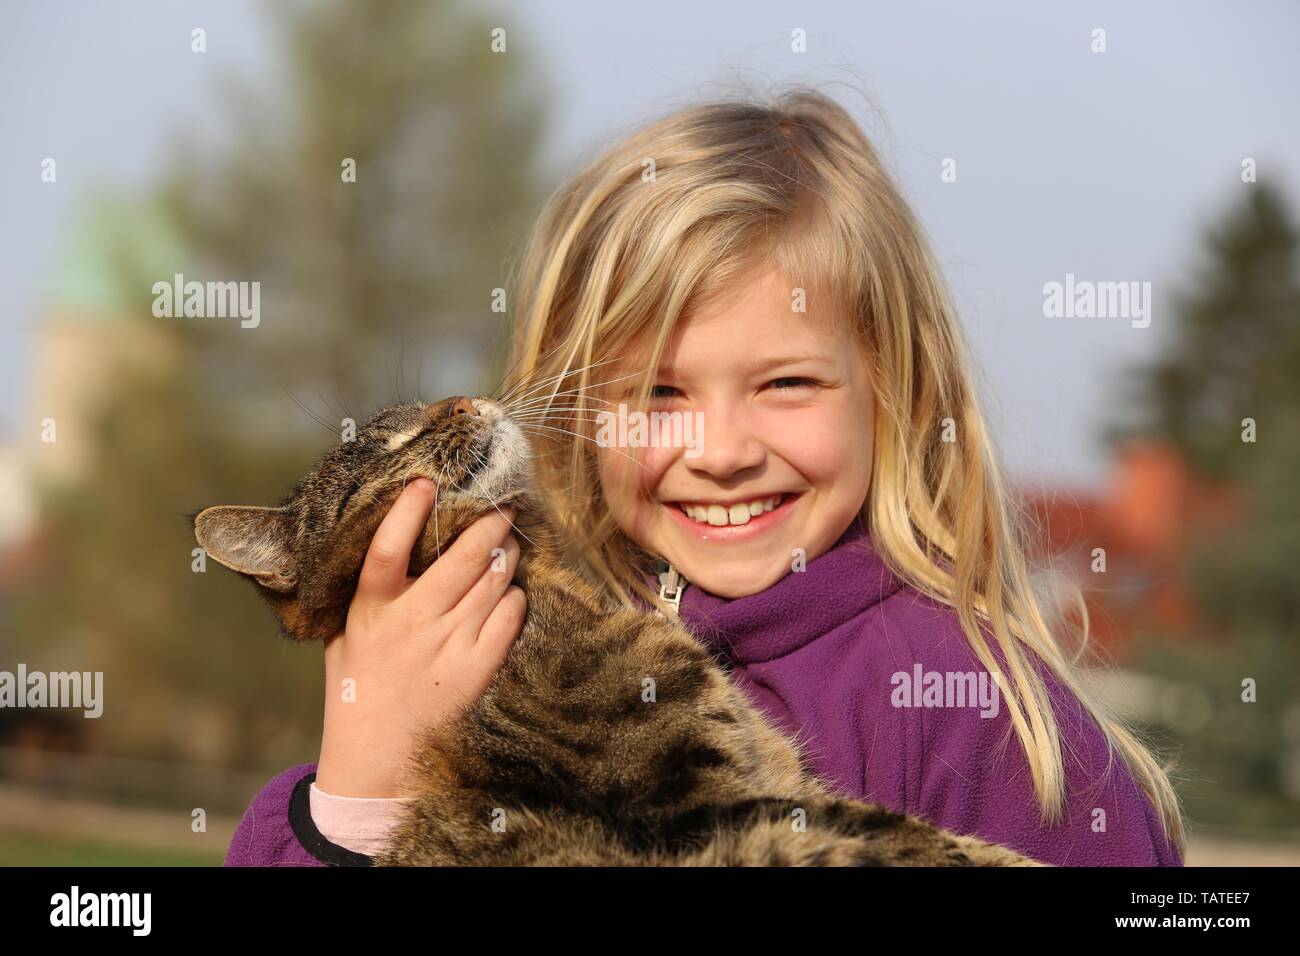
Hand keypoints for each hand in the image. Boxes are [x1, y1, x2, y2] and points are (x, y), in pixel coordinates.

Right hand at [315, 478, 525, 796]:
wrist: (375, 760)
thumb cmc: (357, 690)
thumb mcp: (345, 636)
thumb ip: (363, 593)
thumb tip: (387, 537)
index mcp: (371, 611)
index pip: (387, 551)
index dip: (407, 512)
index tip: (426, 483)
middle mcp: (411, 624)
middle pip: (461, 558)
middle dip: (490, 524)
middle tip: (503, 508)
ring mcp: (448, 647)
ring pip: (494, 581)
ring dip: (509, 556)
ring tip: (511, 545)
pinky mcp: (477, 670)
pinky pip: (510, 616)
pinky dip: (515, 598)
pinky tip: (509, 595)